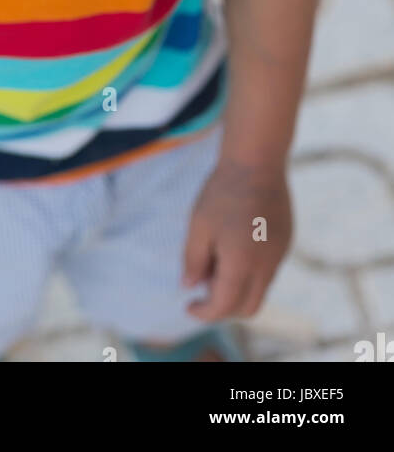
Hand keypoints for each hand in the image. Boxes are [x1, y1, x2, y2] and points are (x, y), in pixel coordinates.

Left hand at [181, 157, 291, 320]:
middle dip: (223, 306)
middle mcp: (266, 265)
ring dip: (237, 288)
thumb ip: (193, 260)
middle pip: (247, 308)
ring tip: (216, 257)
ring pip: (260, 290)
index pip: (224, 306)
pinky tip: (233, 244)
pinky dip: (249, 272)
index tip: (188, 304)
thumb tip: (189, 287)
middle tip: (202, 285)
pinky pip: (268, 271)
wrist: (257, 161)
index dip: (204, 312)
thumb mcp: (198, 225)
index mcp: (242, 263)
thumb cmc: (222, 191)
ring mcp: (279, 255)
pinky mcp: (285, 243)